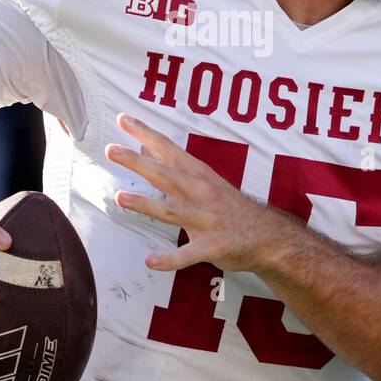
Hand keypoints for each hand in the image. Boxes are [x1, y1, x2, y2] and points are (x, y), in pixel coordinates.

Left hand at [105, 113, 277, 272]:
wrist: (269, 236)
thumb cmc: (230, 207)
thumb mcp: (204, 181)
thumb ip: (174, 167)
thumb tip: (145, 148)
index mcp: (199, 176)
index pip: (169, 150)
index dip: (146, 134)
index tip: (124, 119)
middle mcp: (202, 193)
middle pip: (166, 175)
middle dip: (138, 162)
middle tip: (112, 150)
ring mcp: (208, 220)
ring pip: (173, 211)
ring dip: (147, 204)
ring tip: (121, 198)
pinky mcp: (213, 246)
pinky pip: (189, 254)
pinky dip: (170, 259)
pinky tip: (151, 261)